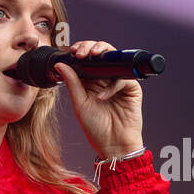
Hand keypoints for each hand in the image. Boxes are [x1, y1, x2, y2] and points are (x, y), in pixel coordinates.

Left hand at [53, 41, 143, 159]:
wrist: (113, 145)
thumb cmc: (96, 129)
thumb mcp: (79, 104)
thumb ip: (72, 83)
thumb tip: (60, 64)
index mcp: (92, 81)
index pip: (87, 59)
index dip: (81, 50)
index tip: (73, 51)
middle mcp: (106, 79)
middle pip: (101, 54)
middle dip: (91, 47)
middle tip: (81, 52)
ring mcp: (119, 83)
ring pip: (114, 60)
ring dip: (103, 54)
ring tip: (92, 57)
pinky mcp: (132, 89)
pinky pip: (123, 78)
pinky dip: (113, 84)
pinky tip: (103, 96)